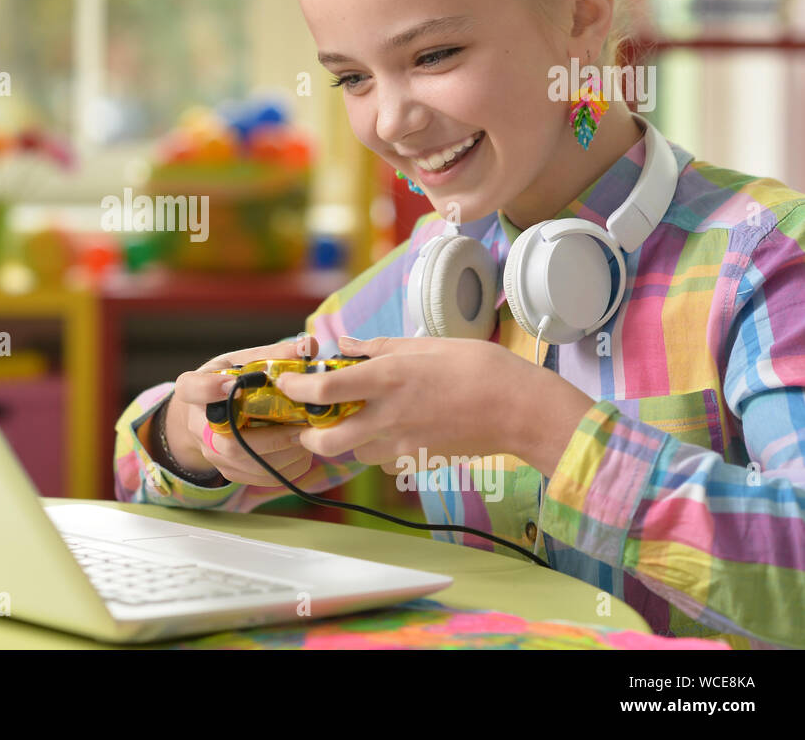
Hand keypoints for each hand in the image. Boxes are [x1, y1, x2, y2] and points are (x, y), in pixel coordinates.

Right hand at [164, 334, 318, 485]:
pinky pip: (262, 477)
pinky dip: (289, 465)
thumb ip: (274, 354)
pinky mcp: (231, 472)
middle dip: (272, 437)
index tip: (235, 383)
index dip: (209, 389)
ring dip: (286, 453)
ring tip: (308, 435)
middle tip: (301, 425)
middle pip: (228, 443)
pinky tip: (302, 448)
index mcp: (194, 389)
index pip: (191, 389)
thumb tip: (310, 345)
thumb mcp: (243, 362)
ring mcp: (213, 454)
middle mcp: (198, 426)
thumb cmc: (230, 381)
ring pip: (249, 464)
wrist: (211, 414)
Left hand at [270, 335, 595, 477]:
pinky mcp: (418, 460)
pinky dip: (378, 450)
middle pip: (325, 440)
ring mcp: (402, 443)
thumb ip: (378, 347)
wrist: (520, 409)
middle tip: (310, 421)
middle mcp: (387, 414)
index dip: (295, 389)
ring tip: (356, 421)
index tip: (286, 383)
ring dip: (346, 442)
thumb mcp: (425, 345)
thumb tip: (344, 345)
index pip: (323, 390)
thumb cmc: (478, 368)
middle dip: (309, 434)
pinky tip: (391, 431)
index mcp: (386, 378)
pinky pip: (383, 462)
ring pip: (354, 453)